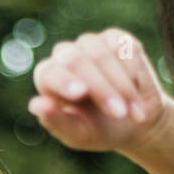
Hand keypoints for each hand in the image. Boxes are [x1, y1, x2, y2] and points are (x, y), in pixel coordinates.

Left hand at [27, 27, 169, 153]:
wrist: (135, 124)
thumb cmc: (99, 131)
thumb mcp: (77, 134)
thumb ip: (56, 121)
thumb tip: (35, 105)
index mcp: (48, 78)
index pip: (49, 73)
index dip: (64, 81)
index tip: (81, 93)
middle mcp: (65, 56)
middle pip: (75, 60)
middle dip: (101, 88)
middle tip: (119, 113)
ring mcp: (91, 44)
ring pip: (101, 54)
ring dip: (120, 85)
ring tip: (132, 113)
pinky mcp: (117, 39)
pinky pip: (124, 48)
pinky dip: (132, 72)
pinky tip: (137, 95)